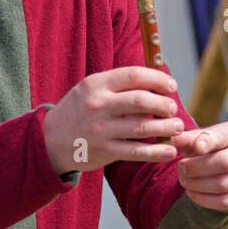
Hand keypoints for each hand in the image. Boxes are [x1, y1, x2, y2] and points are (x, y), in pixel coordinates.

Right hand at [43, 66, 183, 176]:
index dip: (157, 79)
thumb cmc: (78, 111)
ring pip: (142, 127)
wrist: (49, 140)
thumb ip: (117, 85)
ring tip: (177, 127)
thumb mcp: (90, 90)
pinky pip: (136, 152)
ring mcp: (100, 130)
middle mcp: (97, 105)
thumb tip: (156, 82)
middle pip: (140, 101)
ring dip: (166, 128)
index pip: (133, 75)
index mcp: (95, 84)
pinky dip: (156, 153)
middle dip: (164, 104)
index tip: (172, 85)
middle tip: (173, 108)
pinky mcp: (104, 152)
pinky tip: (169, 151)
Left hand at [170, 122, 227, 211]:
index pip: (222, 137)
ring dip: (197, 185)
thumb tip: (176, 141)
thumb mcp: (196, 138)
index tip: (196, 147)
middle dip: (196, 168)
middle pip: (222, 163)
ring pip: (222, 185)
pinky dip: (204, 199)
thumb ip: (186, 139)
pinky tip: (191, 192)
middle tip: (180, 168)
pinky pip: (224, 201)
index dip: (208, 142)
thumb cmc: (206, 147)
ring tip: (183, 180)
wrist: (223, 163)